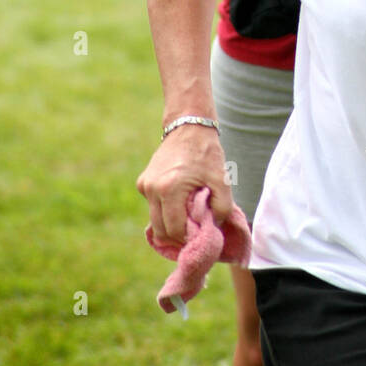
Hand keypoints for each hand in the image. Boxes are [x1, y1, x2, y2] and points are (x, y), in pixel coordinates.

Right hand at [137, 124, 232, 248]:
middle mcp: (152, 188)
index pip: (175, 230)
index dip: (189, 239)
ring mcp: (144, 185)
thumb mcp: (222, 181)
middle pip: (161, 230)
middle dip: (178, 236)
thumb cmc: (207, 154)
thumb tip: (212, 231)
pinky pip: (153, 207)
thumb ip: (222, 210)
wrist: (189, 127)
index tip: (201, 235)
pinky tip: (179, 202)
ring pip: (155, 221)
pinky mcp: (142, 182)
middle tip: (195, 231)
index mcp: (170, 189)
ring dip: (171, 224)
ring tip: (189, 216)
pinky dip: (165, 211)